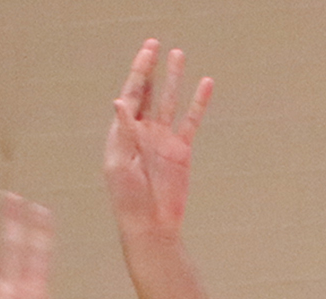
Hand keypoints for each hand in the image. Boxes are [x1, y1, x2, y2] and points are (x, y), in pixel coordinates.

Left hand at [105, 39, 212, 242]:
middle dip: (150, 69)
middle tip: (154, 44)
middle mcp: (142, 133)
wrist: (151, 226)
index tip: (147, 52)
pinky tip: (205, 84)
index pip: (131, 96)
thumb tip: (119, 102)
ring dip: (173, 79)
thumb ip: (124, 132)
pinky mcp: (181, 151)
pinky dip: (198, 103)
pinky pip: (191, 121)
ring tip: (178, 54)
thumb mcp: (121, 165)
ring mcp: (162, 141)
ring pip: (169, 102)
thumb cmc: (129, 200)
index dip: (138, 73)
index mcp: (122, 135)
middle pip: (148, 93)